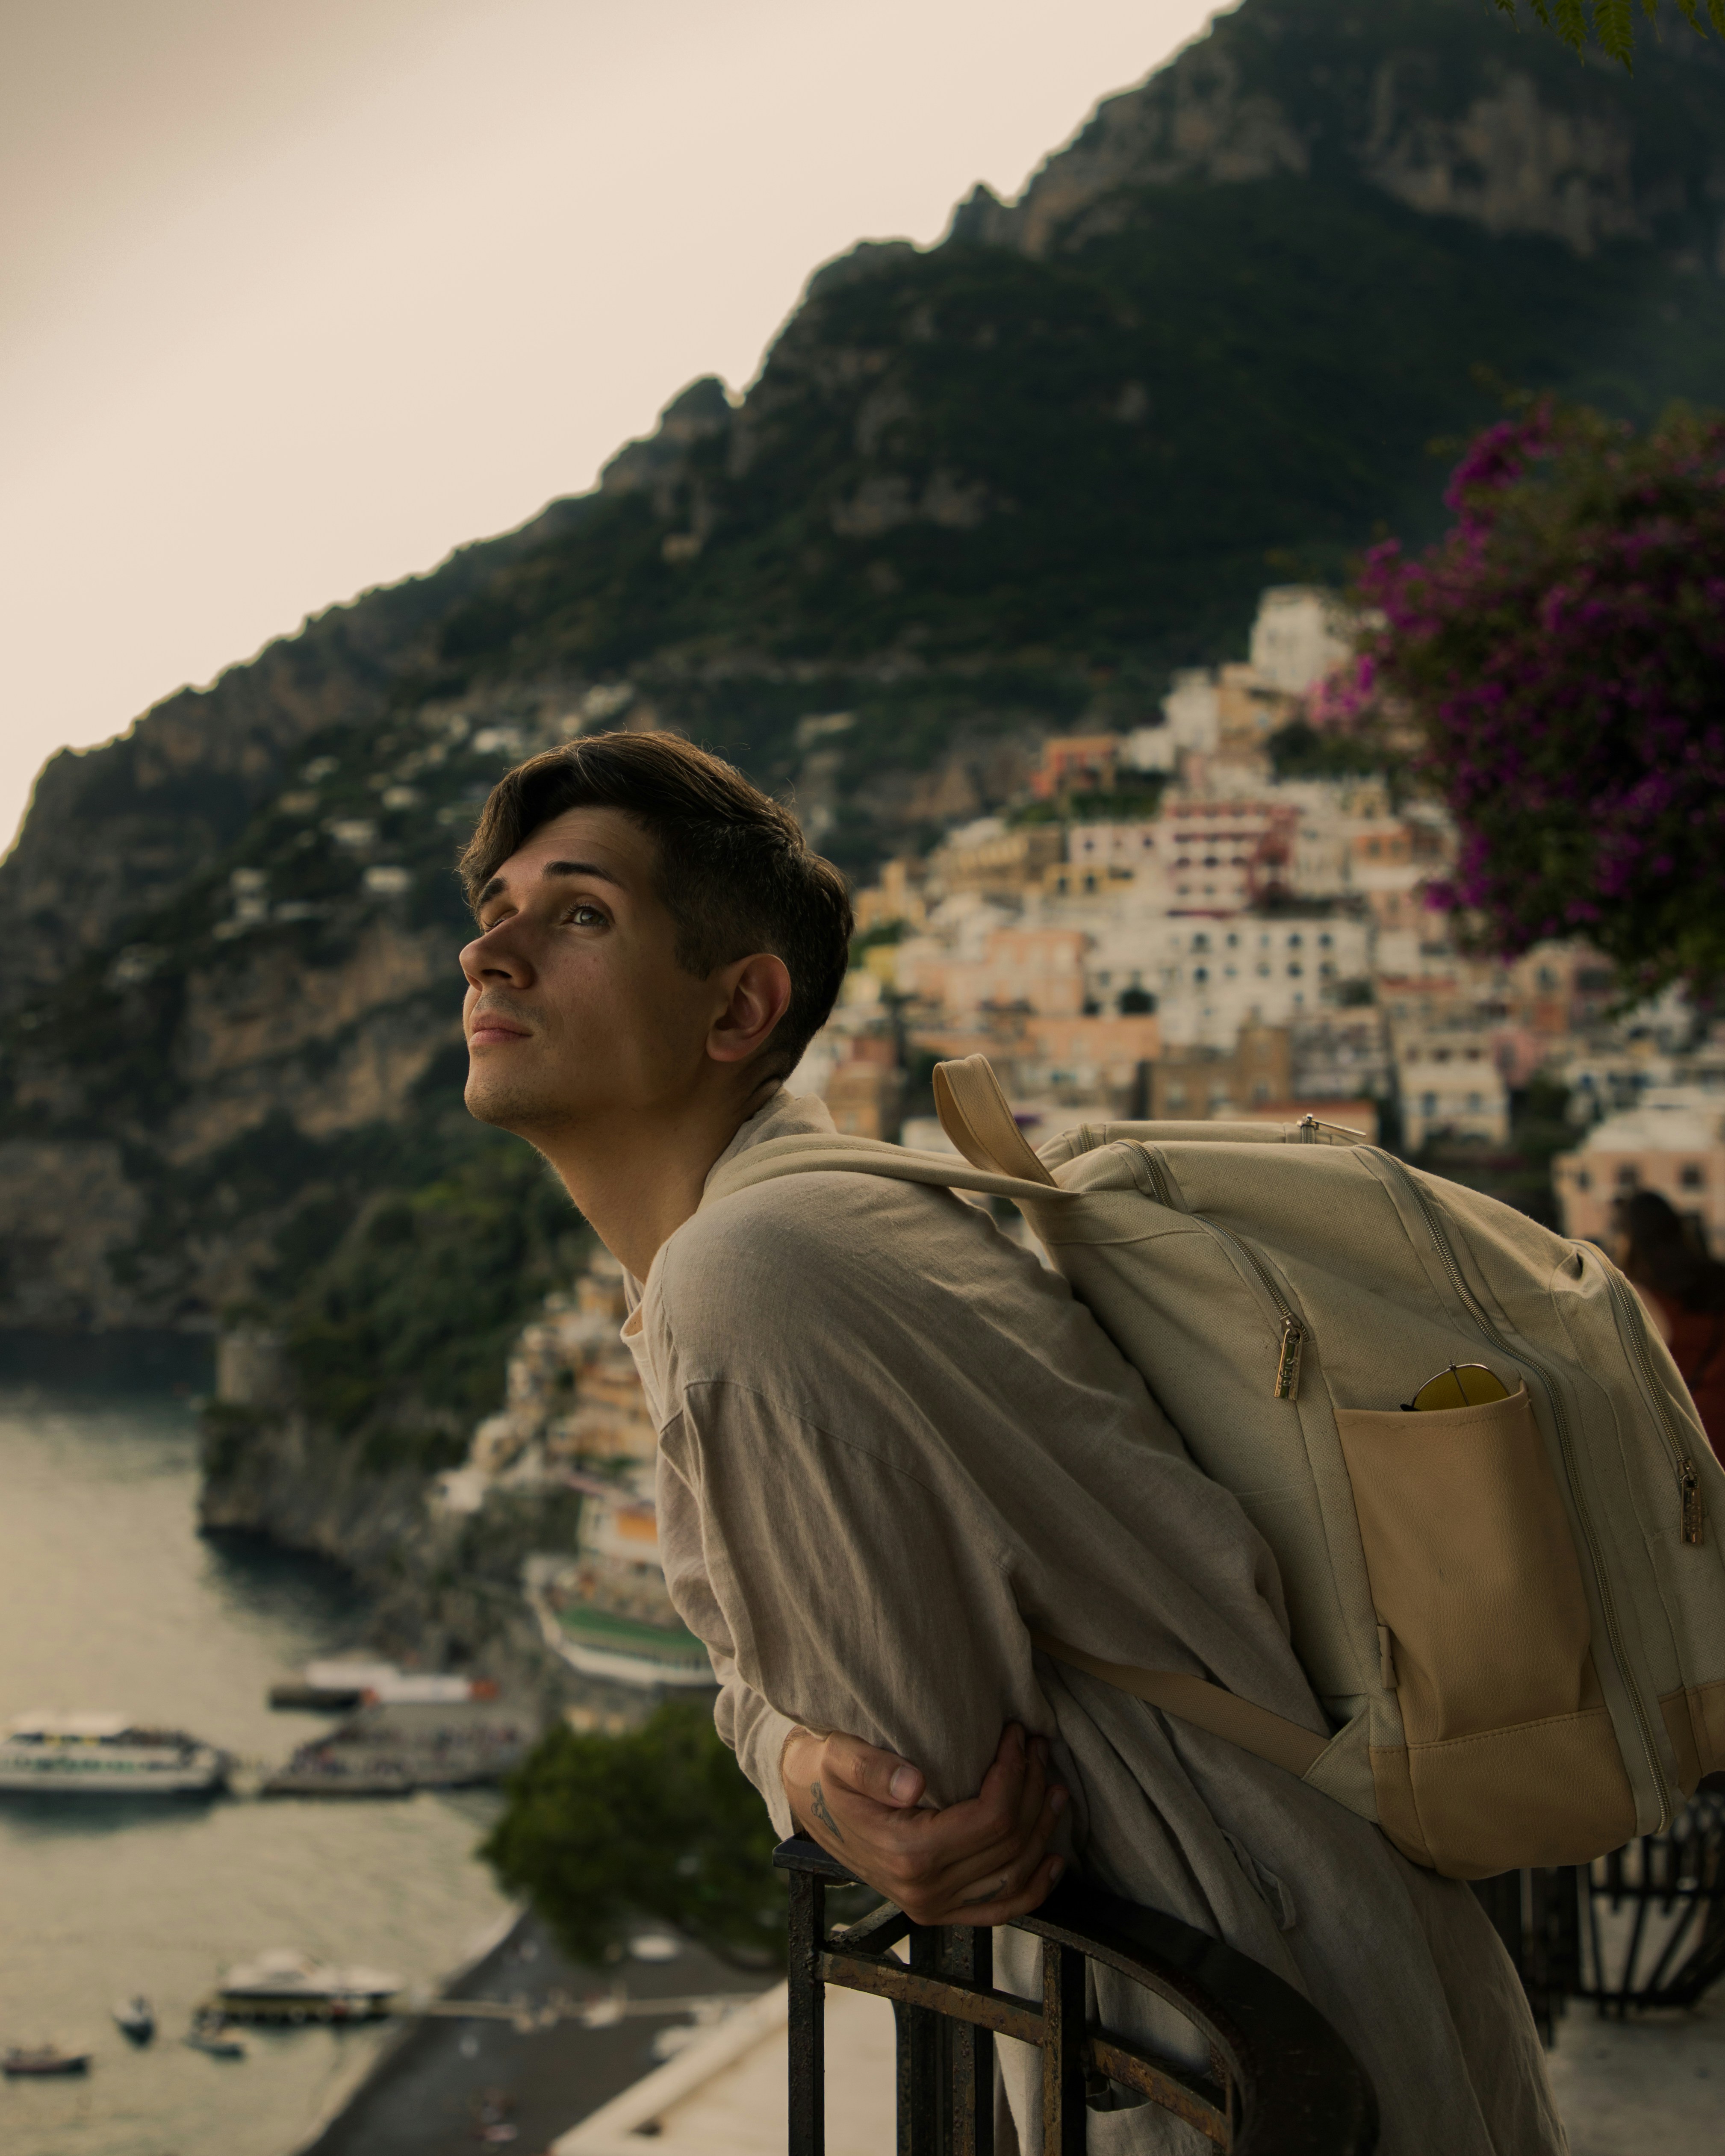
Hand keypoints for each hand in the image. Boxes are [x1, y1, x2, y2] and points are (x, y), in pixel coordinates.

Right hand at [780, 1721, 1066, 1926]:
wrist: (806, 1802)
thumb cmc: (824, 1771)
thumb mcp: (838, 1757)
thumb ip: (873, 1770)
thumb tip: (916, 1784)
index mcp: (905, 1852)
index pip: (990, 1817)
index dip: (1014, 1772)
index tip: (1017, 1734)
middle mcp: (924, 1890)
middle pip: (1008, 1842)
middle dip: (1032, 1789)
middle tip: (1037, 1747)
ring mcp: (933, 1906)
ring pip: (1013, 1874)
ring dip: (1042, 1829)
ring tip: (1052, 1786)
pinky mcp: (938, 1911)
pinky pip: (1000, 1909)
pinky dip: (1033, 1888)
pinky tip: (1054, 1859)